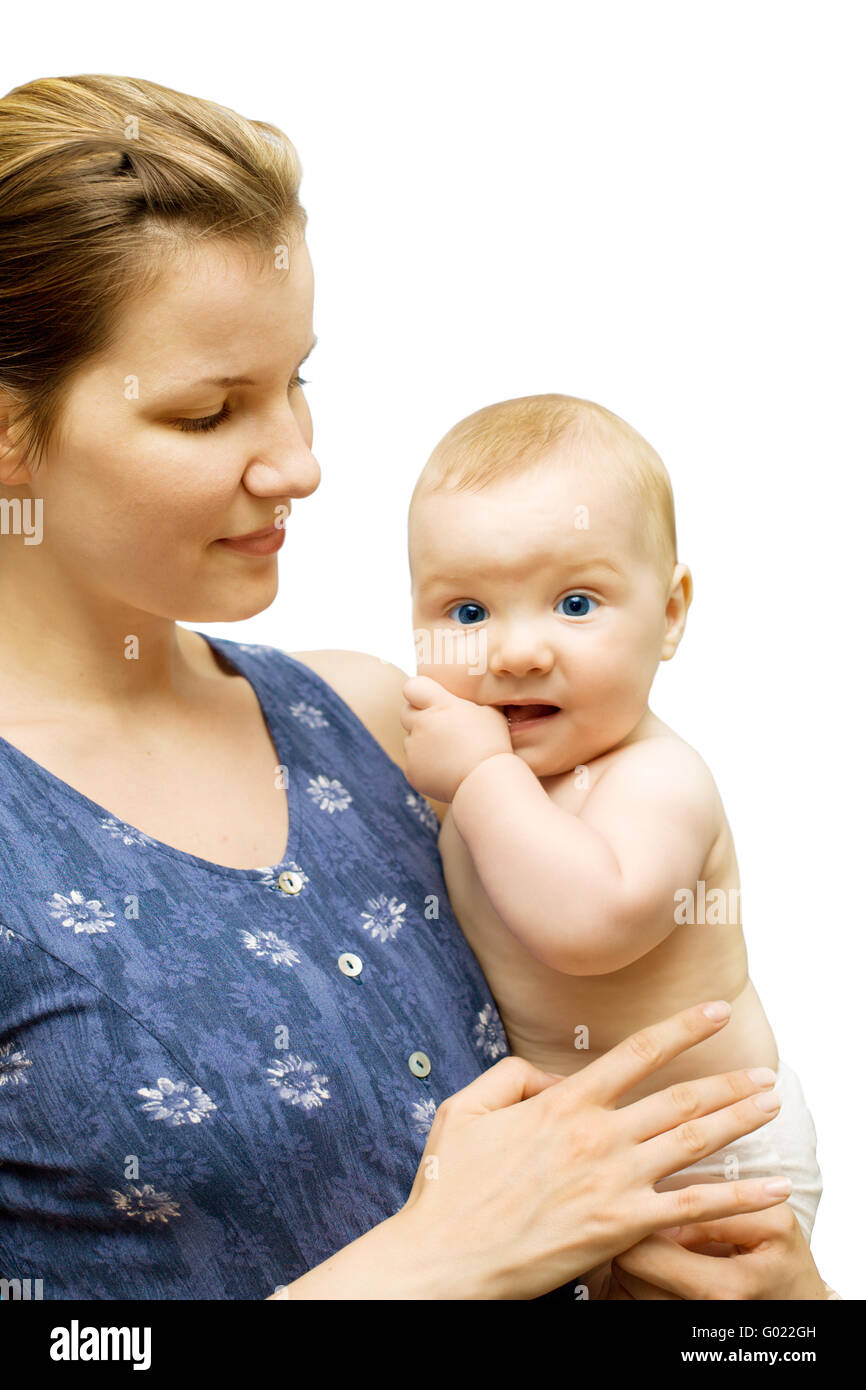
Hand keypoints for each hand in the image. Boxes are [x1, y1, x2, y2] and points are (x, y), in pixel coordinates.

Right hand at [394, 1001, 799, 1299]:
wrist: (445, 1257)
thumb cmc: (448, 1188)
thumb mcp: (462, 1109)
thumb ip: (511, 1077)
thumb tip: (553, 1079)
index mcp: (562, 1104)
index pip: (636, 1053)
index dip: (682, 1028)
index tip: (716, 1011)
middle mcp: (597, 1135)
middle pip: (680, 1098)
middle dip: (730, 1084)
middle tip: (766, 1075)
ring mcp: (614, 1181)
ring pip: (695, 1142)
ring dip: (740, 1121)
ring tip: (772, 1107)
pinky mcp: (622, 1227)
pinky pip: (694, 1209)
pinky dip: (740, 1197)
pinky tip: (773, 1190)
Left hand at [400, 675, 511, 802]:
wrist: (486, 782)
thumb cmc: (492, 745)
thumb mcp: (488, 713)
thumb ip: (467, 703)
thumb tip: (464, 698)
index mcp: (440, 705)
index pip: (413, 687)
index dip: (418, 691)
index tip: (427, 698)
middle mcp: (422, 724)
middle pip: (406, 712)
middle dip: (418, 717)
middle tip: (439, 728)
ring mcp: (414, 748)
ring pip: (410, 739)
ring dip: (423, 743)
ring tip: (448, 754)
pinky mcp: (411, 771)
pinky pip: (413, 762)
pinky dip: (424, 765)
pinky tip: (445, 770)